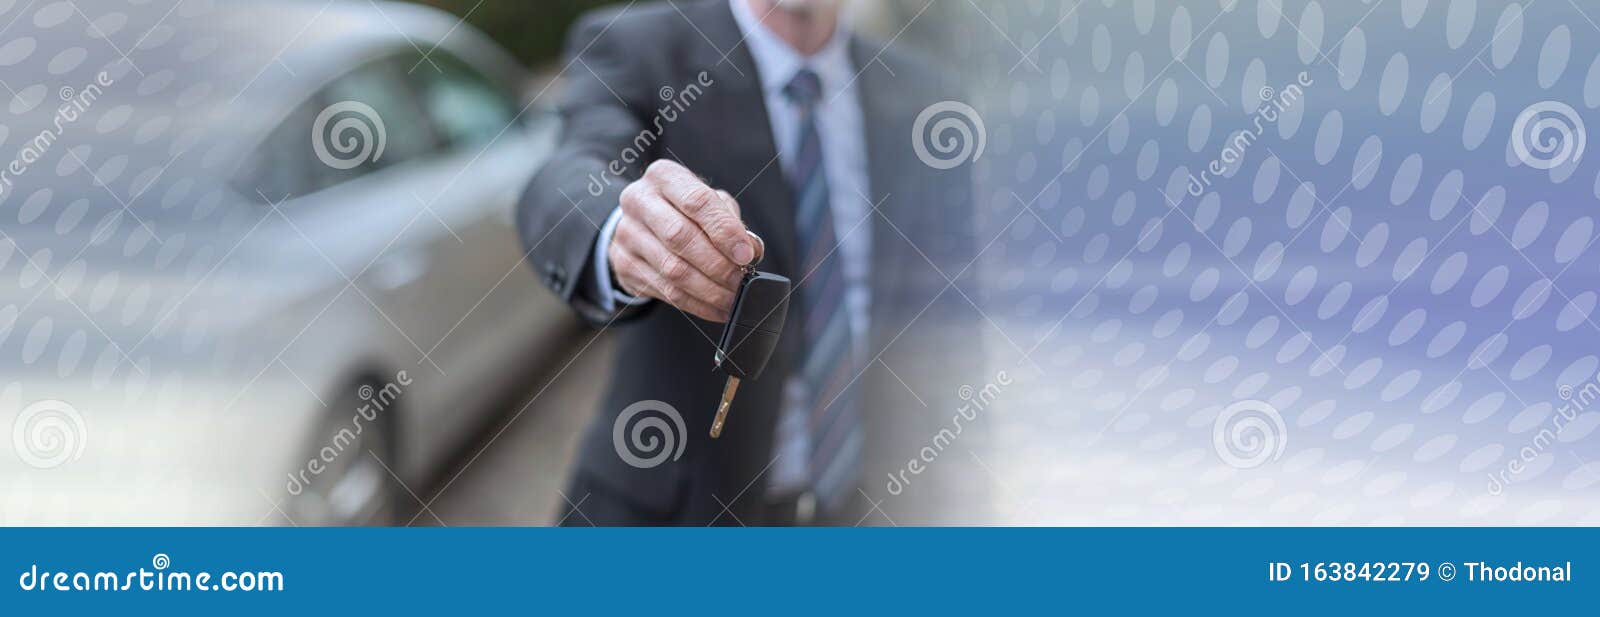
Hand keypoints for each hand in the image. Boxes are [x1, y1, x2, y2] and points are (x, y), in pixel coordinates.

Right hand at [609, 160, 762, 321]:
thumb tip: (750, 249)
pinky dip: (697, 304)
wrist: (640, 224)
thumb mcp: (708, 202)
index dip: (724, 230)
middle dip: (717, 264)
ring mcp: (627, 233)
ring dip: (709, 290)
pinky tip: (716, 308)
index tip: (746, 254)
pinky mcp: (624, 264)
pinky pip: (666, 291)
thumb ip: (729, 220)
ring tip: (732, 298)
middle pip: (680, 236)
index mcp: (664, 176)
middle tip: (740, 280)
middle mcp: (639, 200)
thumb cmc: (684, 211)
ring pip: (672, 269)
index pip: (697, 201)